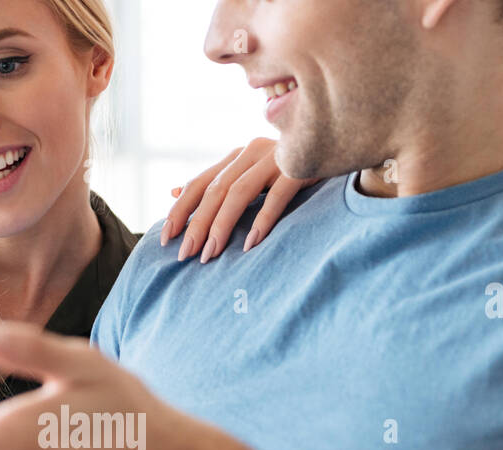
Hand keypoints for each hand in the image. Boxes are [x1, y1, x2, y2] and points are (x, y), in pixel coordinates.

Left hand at [161, 137, 316, 261]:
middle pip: (214, 190)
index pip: (199, 183)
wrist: (337, 142)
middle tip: (185, 254)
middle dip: (196, 224)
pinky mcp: (299, 166)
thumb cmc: (290, 166)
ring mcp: (275, 158)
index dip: (180, 210)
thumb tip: (174, 192)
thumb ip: (215, 181)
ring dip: (221, 226)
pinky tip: (251, 244)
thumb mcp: (250, 171)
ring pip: (238, 193)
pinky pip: (277, 197)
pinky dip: (262, 220)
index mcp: (237, 156)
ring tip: (210, 254)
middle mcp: (251, 152)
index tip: (165, 237)